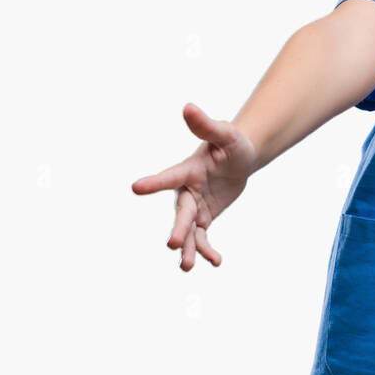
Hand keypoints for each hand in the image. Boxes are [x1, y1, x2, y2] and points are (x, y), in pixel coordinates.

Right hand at [131, 103, 256, 270]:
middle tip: (172, 244)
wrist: (239, 159)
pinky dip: (207, 250)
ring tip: (187, 267)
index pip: (169, 177)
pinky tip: (216, 262)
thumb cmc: (231, 143)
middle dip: (178, 228)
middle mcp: (186, 191)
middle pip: (181, 213)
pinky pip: (202, 238)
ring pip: (188, 231)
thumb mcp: (226, 134)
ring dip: (188, 249)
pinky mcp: (203, 218)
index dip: (154, 183)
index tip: (135, 188)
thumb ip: (206, 125)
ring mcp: (194, 207)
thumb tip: (188, 107)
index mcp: (188, 171)